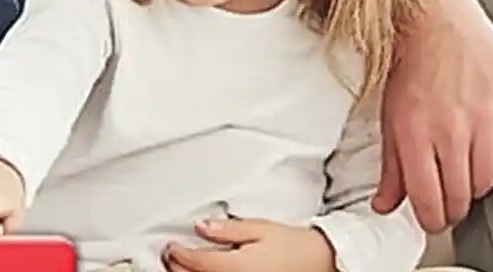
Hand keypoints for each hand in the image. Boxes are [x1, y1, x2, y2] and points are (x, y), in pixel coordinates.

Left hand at [163, 218, 334, 271]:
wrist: (322, 261)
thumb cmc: (294, 246)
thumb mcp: (259, 228)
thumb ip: (226, 229)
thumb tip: (201, 226)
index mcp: (238, 266)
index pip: (196, 262)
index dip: (178, 253)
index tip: (171, 246)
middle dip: (177, 267)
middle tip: (171, 254)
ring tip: (180, 265)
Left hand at [373, 0, 492, 231]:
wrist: (435, 20)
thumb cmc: (408, 68)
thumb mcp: (388, 118)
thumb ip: (391, 166)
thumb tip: (384, 205)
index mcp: (414, 134)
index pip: (429, 200)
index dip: (432, 220)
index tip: (431, 221)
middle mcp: (451, 130)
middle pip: (461, 196)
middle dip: (452, 208)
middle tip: (447, 205)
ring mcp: (484, 118)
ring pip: (488, 179)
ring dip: (475, 186)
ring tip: (463, 175)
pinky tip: (486, 154)